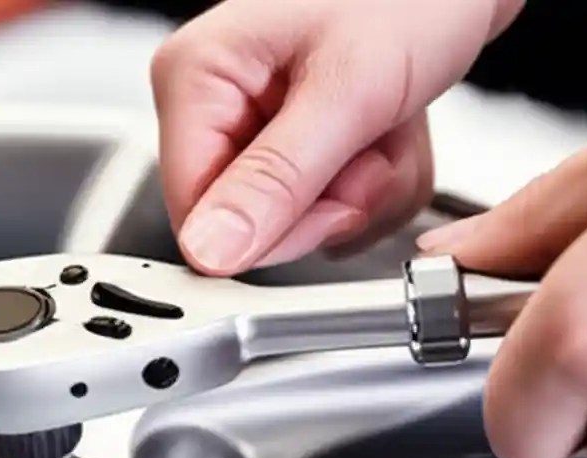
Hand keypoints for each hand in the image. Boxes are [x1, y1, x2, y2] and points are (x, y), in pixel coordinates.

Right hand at [151, 0, 523, 274]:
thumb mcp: (348, 92)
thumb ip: (275, 181)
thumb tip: (209, 252)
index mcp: (196, 77)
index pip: (194, 211)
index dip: (266, 234)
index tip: (334, 211)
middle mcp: (218, 101)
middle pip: (251, 223)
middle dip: (332, 204)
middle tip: (371, 152)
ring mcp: (260, 122)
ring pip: (302, 222)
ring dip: (367, 194)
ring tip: (389, 129)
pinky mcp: (300, 139)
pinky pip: (333, 208)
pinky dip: (379, 185)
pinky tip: (392, 134)